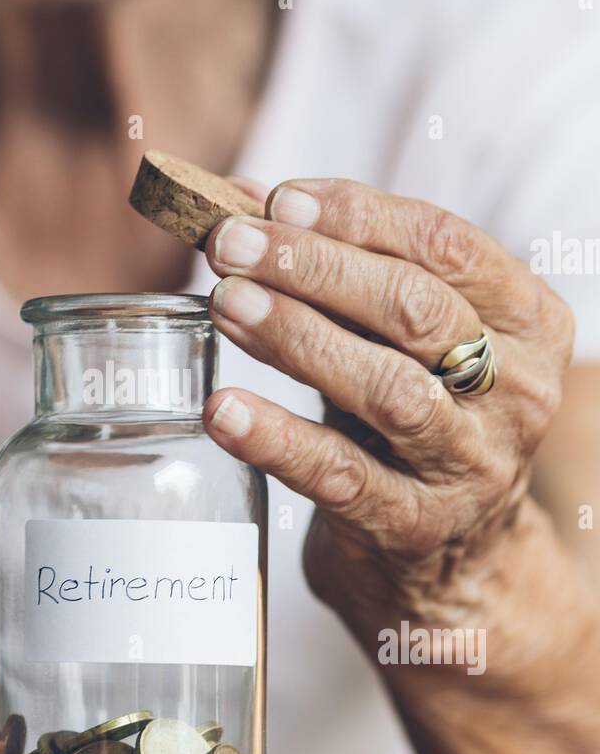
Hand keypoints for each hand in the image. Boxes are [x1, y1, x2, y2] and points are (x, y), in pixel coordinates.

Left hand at [202, 176, 573, 620]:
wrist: (455, 554)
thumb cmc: (417, 414)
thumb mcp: (396, 335)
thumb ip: (337, 264)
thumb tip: (240, 199)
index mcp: (528, 319)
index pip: (447, 243)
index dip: (357, 215)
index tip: (278, 202)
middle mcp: (517, 390)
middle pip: (415, 309)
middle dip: (313, 267)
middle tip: (231, 246)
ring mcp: (473, 465)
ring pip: (388, 389)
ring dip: (298, 338)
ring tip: (226, 305)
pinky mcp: (417, 526)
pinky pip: (342, 476)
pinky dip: (278, 439)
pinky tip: (224, 410)